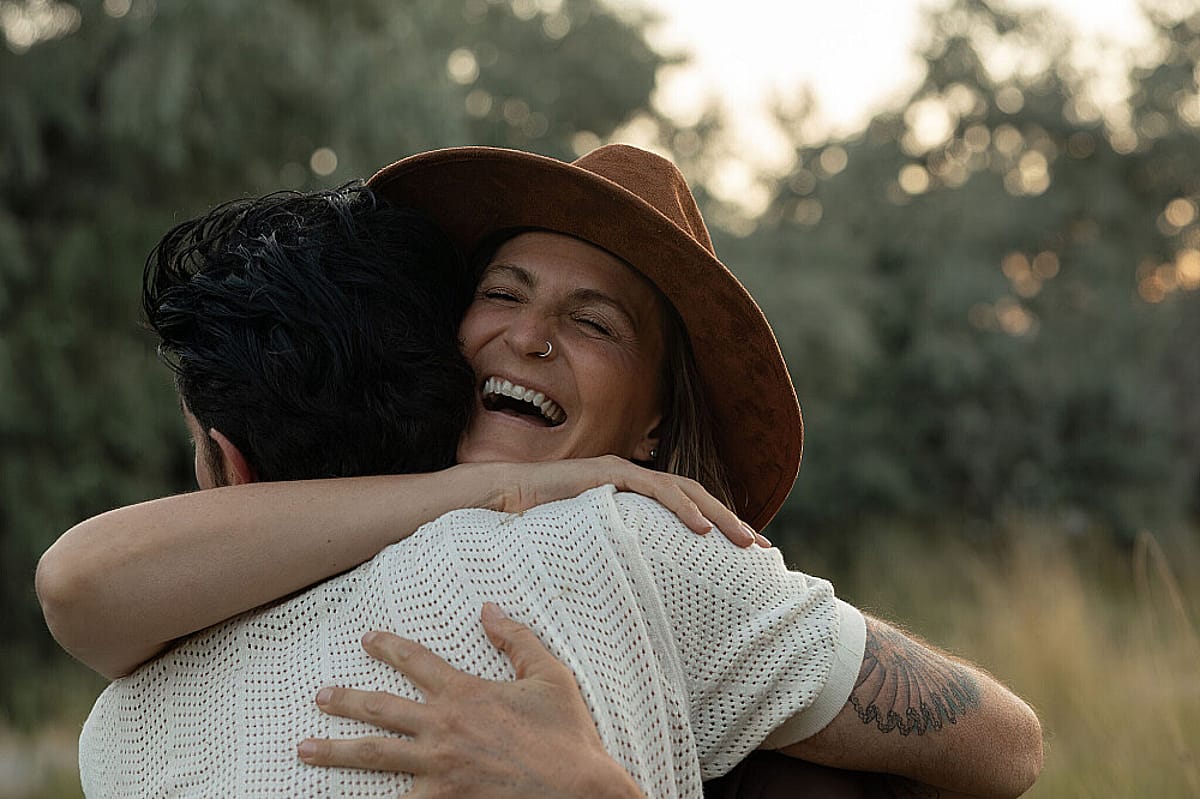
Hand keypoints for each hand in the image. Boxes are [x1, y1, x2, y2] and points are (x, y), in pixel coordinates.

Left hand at [298, 603, 645, 798]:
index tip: (367, 639)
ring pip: (375, 756)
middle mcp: (444, 727)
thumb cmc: (567, 735)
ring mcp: (439, 767)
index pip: (416, 661)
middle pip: (381, 709)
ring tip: (305, 748)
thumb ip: (516, 639)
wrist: (578, 791)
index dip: (388, 647)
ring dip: (336, 750)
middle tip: (321, 696)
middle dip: (346, 700)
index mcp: (466, 693)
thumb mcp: (550, 675)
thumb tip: (488, 609)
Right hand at [478, 456, 768, 547]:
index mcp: (634, 498)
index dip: (719, 528)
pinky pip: (655, 487)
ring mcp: (623, 473)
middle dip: (732, 522)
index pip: (687, 509)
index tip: (748, 555)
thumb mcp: (590, 548)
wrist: (500, 504)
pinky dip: (681, 505)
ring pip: (684, 490)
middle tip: (763, 549)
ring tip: (743, 540)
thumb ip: (616, 557)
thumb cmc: (539, 531)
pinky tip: (700, 527)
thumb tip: (641, 597)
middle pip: (696, 498)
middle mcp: (634, 480)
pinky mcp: (609, 473)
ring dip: (718, 515)